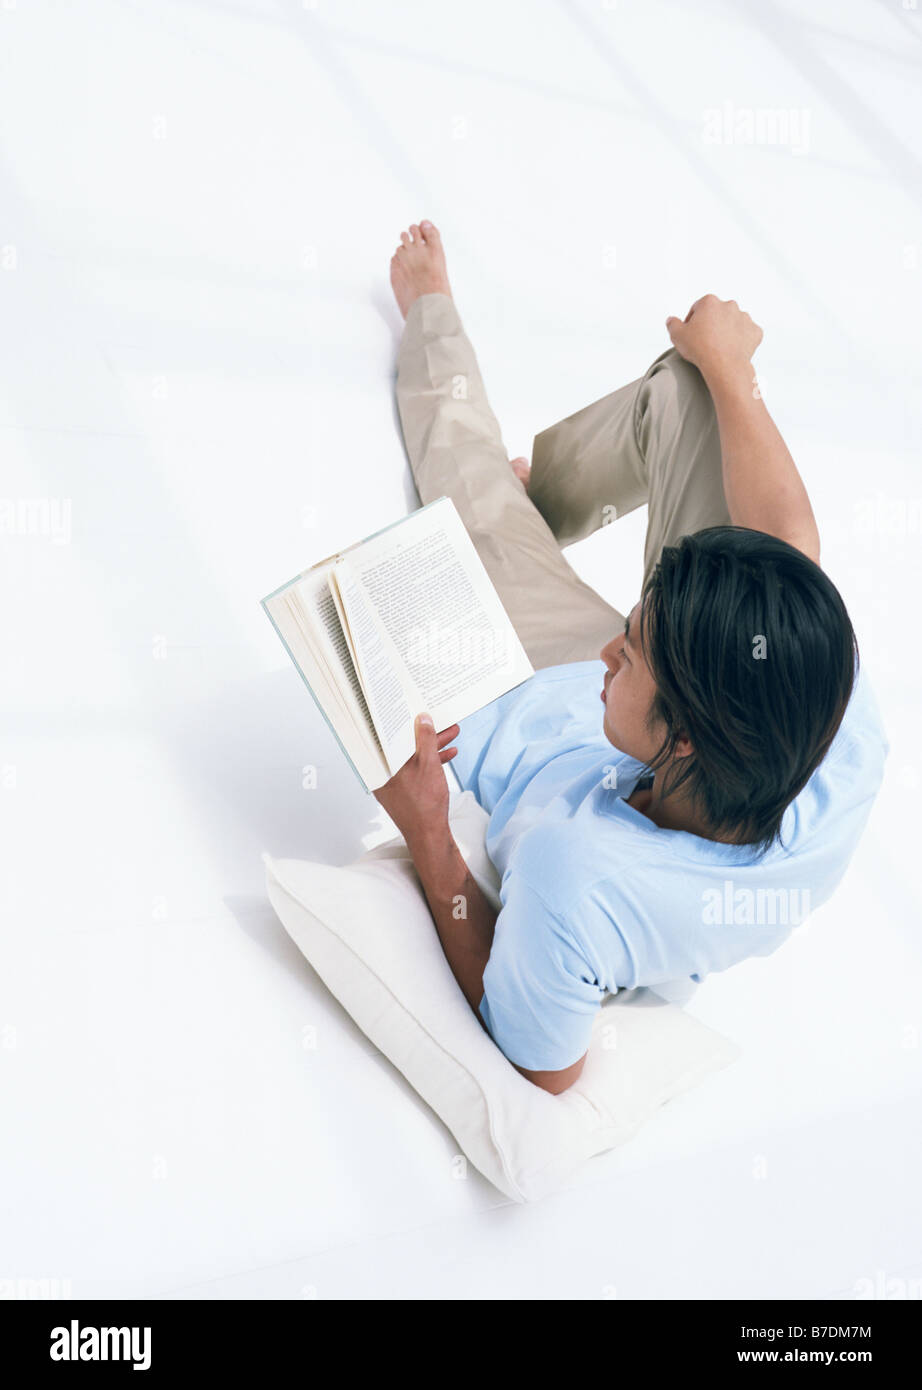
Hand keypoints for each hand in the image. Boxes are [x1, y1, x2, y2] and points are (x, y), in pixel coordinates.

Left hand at [372, 714, 459, 849]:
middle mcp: (383, 771)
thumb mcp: (429, 764)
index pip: (388, 733)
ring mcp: (394, 780)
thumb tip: (423, 719)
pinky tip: (449, 753)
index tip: (415, 708)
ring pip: (413, 755)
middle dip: (426, 732)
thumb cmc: (424, 803)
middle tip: (441, 719)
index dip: (403, 719)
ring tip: (453, 733)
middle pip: (404, 743)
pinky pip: (416, 768)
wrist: (429, 835)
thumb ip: (425, 739)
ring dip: (433, 745)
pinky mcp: (405, 788)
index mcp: (380, 764)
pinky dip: (431, 760)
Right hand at [665, 295, 762, 381]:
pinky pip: (748, 334)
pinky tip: (733, 350)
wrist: (724, 366)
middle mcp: (729, 305)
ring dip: (727, 331)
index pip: (698, 308)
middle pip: (717, 313)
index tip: (691, 334)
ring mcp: (744, 317)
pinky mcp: (755, 331)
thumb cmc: (700, 349)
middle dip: (712, 324)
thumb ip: (672, 324)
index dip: (692, 321)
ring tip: (720, 347)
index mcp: (709, 302)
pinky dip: (742, 340)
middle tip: (705, 341)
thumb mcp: (677, 336)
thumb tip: (671, 320)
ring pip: (734, 322)